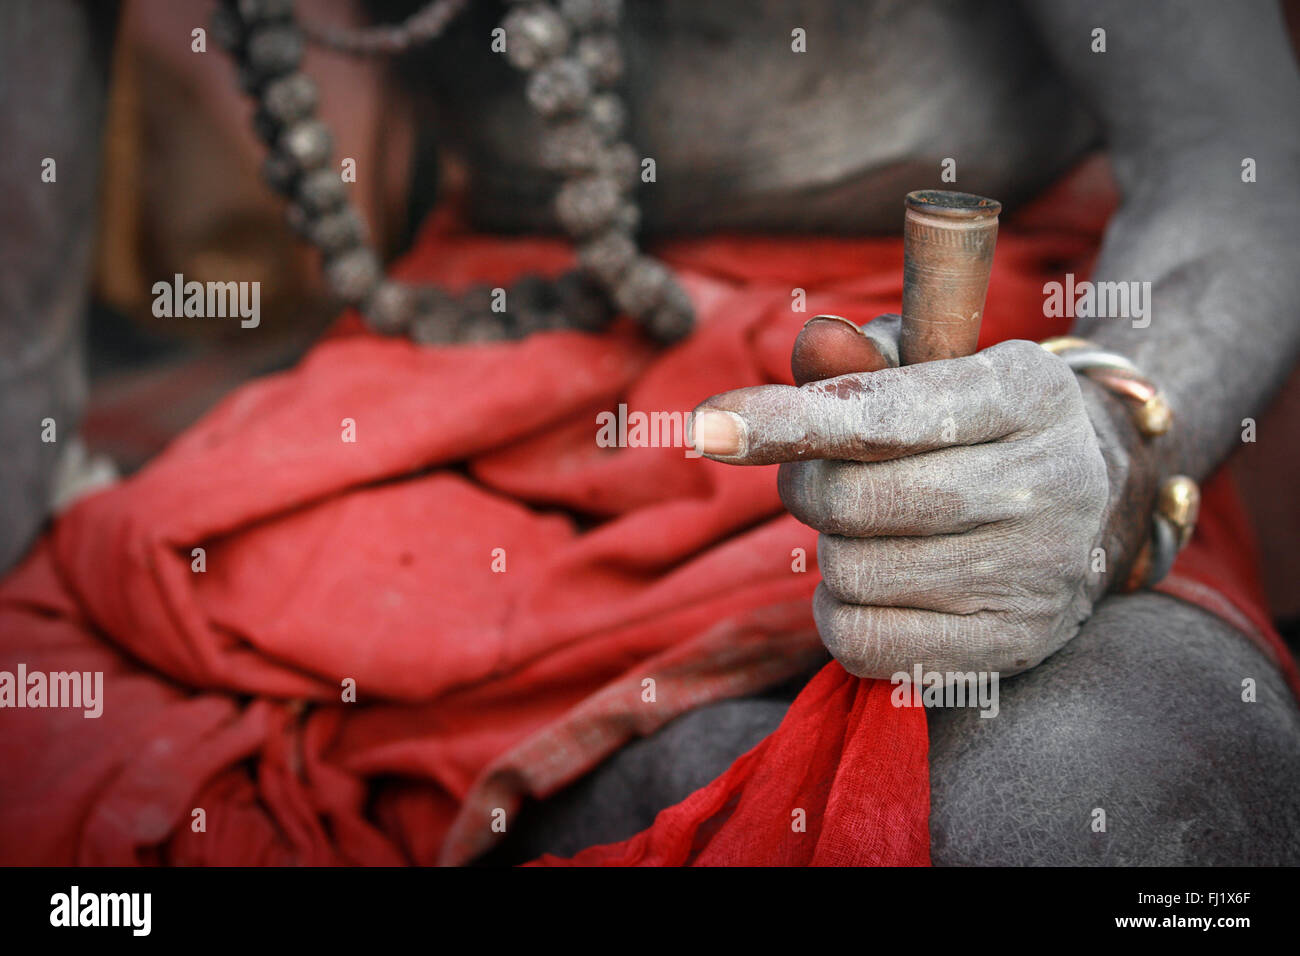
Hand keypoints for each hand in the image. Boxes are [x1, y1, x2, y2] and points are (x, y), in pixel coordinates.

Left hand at [689, 315, 1110, 677]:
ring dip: (829, 551)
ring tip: (866, 530)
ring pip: (851, 573)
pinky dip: (840, 613)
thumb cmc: (971, 425)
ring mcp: (1036, 572)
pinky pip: (865, 642)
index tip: (708, 425)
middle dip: (806, 487)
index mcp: (1028, 392)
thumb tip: (814, 344)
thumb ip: (862, 357)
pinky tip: (874, 585)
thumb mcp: (931, 367)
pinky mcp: (1009, 645)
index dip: (788, 420)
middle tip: (817, 479)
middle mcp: (1049, 481)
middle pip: (854, 500)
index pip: (885, 413)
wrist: (1080, 508)